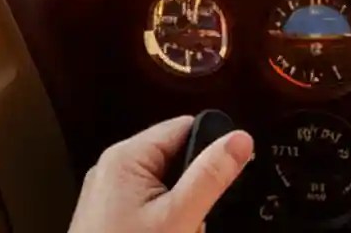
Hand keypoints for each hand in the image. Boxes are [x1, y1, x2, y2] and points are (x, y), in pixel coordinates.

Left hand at [68, 115, 254, 232]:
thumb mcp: (178, 218)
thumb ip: (209, 177)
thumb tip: (241, 138)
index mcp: (127, 156)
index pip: (185, 128)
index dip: (211, 149)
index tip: (227, 177)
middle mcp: (114, 168)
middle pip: (175, 157)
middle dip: (194, 188)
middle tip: (196, 219)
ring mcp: (109, 193)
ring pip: (165, 186)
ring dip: (181, 209)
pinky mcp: (109, 216)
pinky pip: (149, 206)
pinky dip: (164, 222)